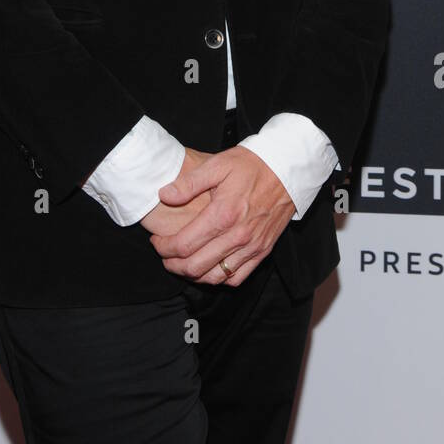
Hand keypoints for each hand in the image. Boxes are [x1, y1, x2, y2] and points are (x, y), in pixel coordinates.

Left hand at [147, 146, 295, 286]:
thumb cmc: (251, 165)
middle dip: (173, 265)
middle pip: (195, 267)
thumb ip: (189, 183)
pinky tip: (209, 268)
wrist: (287, 170)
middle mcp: (237, 236)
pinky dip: (219, 279)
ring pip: (215, 277)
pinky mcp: (263, 251)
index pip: (184, 245)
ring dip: (194, 275)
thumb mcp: (218, 164)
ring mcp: (251, 247)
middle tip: (164, 255)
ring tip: (182, 264)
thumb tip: (164, 195)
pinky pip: (237, 278)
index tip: (156, 241)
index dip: (164, 247)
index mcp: (222, 215)